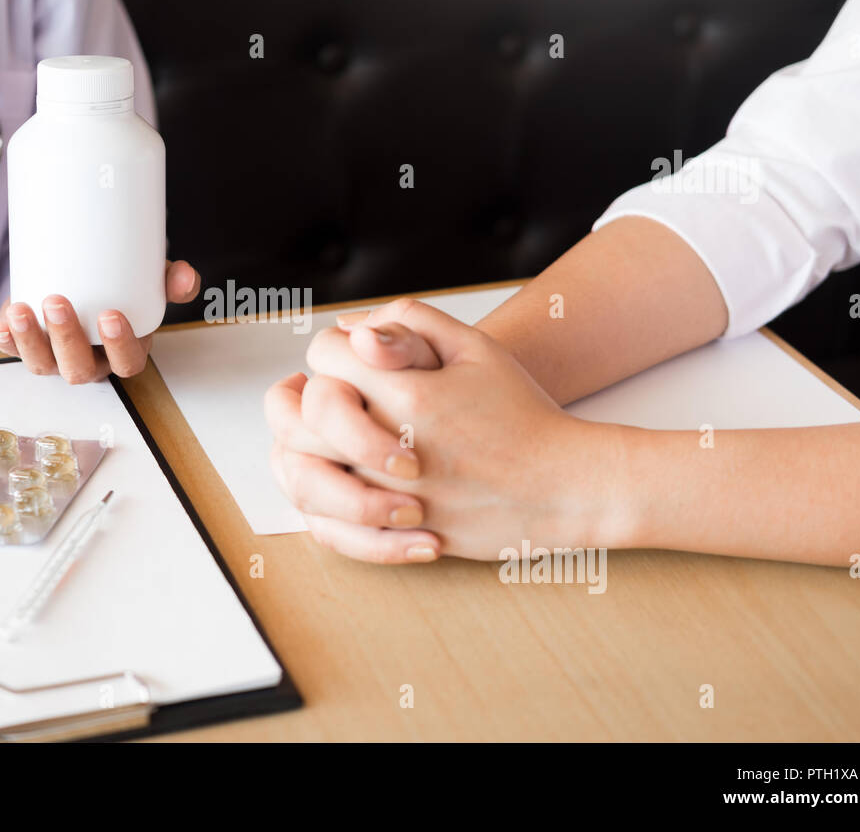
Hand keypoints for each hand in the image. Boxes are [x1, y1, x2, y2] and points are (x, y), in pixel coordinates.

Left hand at [0, 260, 200, 382]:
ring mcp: (55, 357)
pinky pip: (13, 352)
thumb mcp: (150, 279)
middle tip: (58, 302)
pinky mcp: (26, 344)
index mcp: (124, 351)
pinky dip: (5, 341)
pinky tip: (0, 325)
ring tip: (20, 310)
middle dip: (66, 340)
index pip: (127, 362)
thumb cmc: (122, 283)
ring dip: (29, 341)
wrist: (85, 274)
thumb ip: (170, 279)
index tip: (110, 316)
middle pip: (79, 369)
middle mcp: (89, 361)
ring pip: (42, 365)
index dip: (119, 346)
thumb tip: (185, 277)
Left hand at [266, 299, 625, 563]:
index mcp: (406, 393)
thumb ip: (410, 323)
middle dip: (295, 400)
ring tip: (313, 440)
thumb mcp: (476, 348)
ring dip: (297, 452)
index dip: (328, 349)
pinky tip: (329, 482)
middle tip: (308, 395)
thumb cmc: (522, 413)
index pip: (325, 356)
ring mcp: (389, 497)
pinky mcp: (395, 535)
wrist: (564, 484)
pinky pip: (326, 527)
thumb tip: (348, 327)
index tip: (342, 357)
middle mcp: (389, 447)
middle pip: (297, 417)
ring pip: (302, 475)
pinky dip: (316, 504)